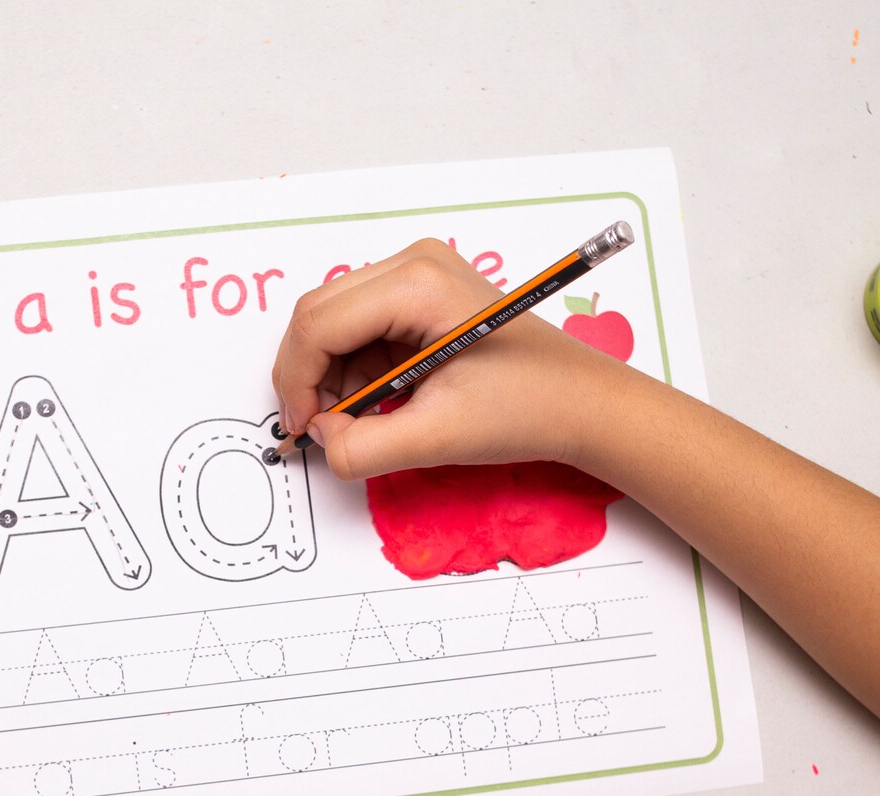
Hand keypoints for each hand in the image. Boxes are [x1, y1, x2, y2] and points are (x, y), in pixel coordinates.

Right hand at [271, 238, 622, 479]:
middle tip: (324, 430)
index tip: (305, 431)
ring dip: (335, 377)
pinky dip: (358, 371)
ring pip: (336, 324)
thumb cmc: (529, 407)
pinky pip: (363, 330)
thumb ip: (364, 447)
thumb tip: (322, 441)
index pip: (318, 322)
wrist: (581, 402)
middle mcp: (414, 264)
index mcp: (418, 284)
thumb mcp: (438, 437)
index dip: (298, 382)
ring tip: (367, 420)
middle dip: (311, 377)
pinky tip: (385, 402)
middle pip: (319, 315)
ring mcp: (419, 276)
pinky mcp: (422, 297)